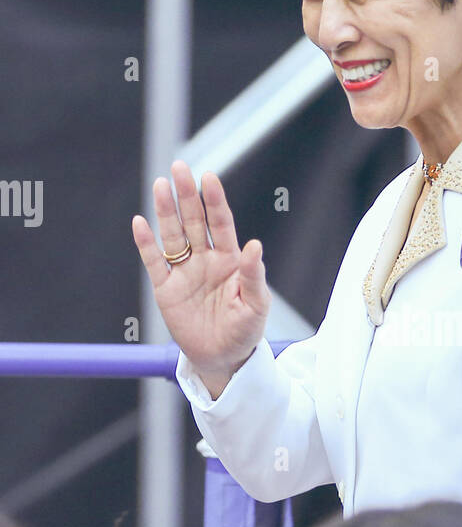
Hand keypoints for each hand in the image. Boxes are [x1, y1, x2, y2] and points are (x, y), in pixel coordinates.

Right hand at [132, 162, 269, 396]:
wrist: (223, 358)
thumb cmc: (245, 330)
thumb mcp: (256, 305)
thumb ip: (253, 275)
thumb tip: (254, 245)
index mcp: (229, 260)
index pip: (221, 223)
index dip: (215, 201)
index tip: (209, 177)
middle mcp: (205, 259)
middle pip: (194, 221)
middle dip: (187, 195)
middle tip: (179, 168)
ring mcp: (184, 272)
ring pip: (173, 236)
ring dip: (166, 211)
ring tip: (160, 185)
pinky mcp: (166, 289)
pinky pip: (154, 262)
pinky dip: (146, 243)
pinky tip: (140, 222)